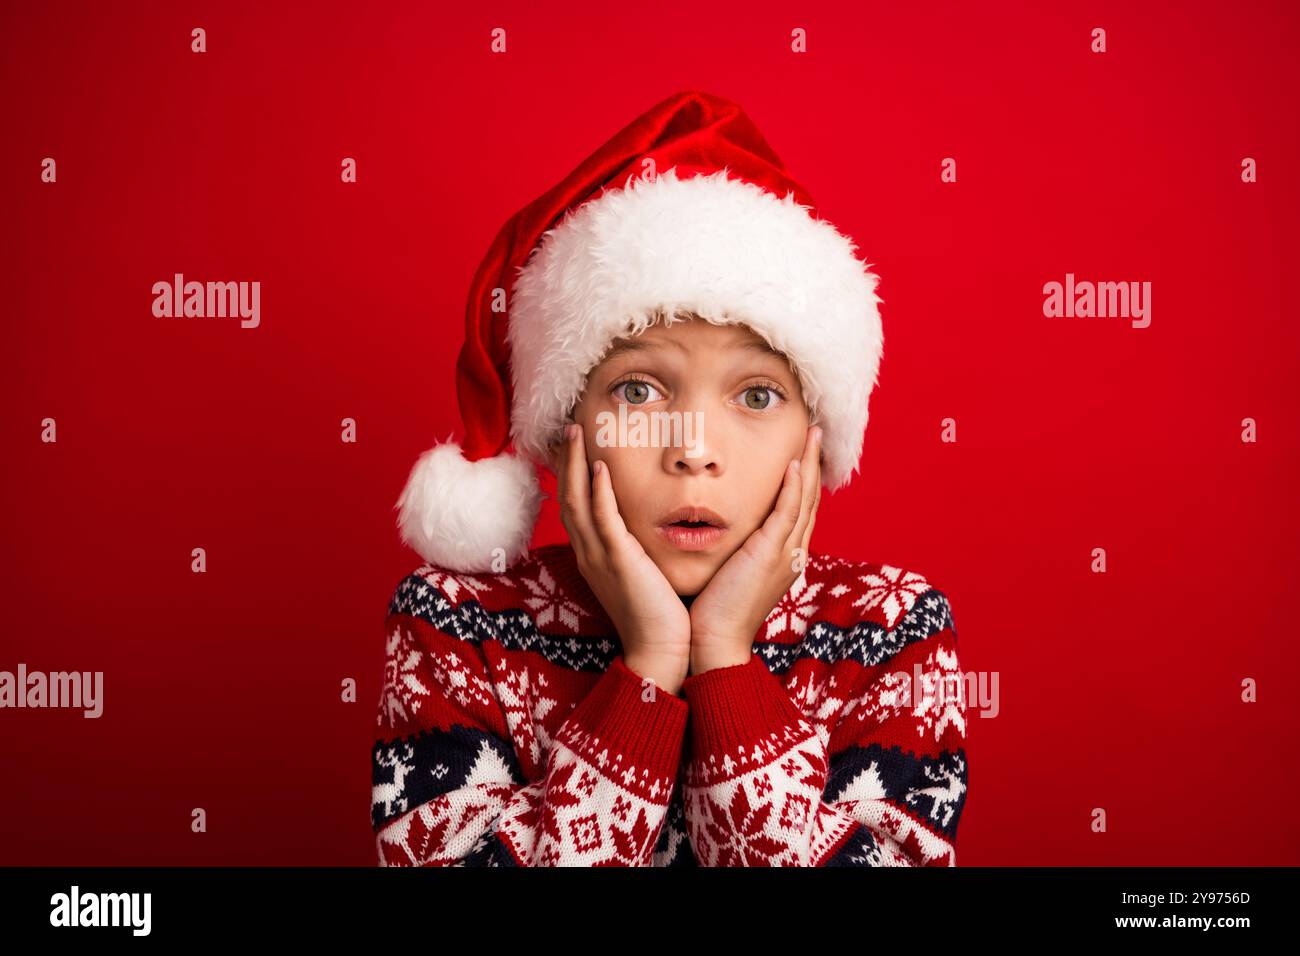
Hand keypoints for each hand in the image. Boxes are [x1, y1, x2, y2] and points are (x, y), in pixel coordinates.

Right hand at [554, 422, 691, 694]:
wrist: (661, 651)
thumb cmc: (659, 615)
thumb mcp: (643, 573)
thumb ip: (639, 548)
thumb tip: (647, 527)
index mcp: (596, 556)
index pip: (576, 506)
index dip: (573, 474)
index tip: (576, 445)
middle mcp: (590, 553)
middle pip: (568, 497)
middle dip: (567, 460)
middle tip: (569, 427)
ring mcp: (600, 558)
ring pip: (578, 502)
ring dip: (576, 465)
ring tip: (576, 433)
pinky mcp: (618, 562)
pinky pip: (603, 521)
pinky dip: (599, 492)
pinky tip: (601, 467)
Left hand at [687, 425, 821, 674]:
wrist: (713, 643)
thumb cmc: (712, 612)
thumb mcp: (728, 572)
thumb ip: (732, 549)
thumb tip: (719, 530)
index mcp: (781, 557)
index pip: (798, 510)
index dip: (803, 479)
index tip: (801, 451)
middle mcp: (791, 554)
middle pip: (810, 499)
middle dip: (813, 463)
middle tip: (815, 432)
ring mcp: (785, 555)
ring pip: (805, 500)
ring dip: (809, 464)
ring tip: (811, 434)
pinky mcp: (771, 555)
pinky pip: (788, 513)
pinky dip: (794, 487)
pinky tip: (794, 464)